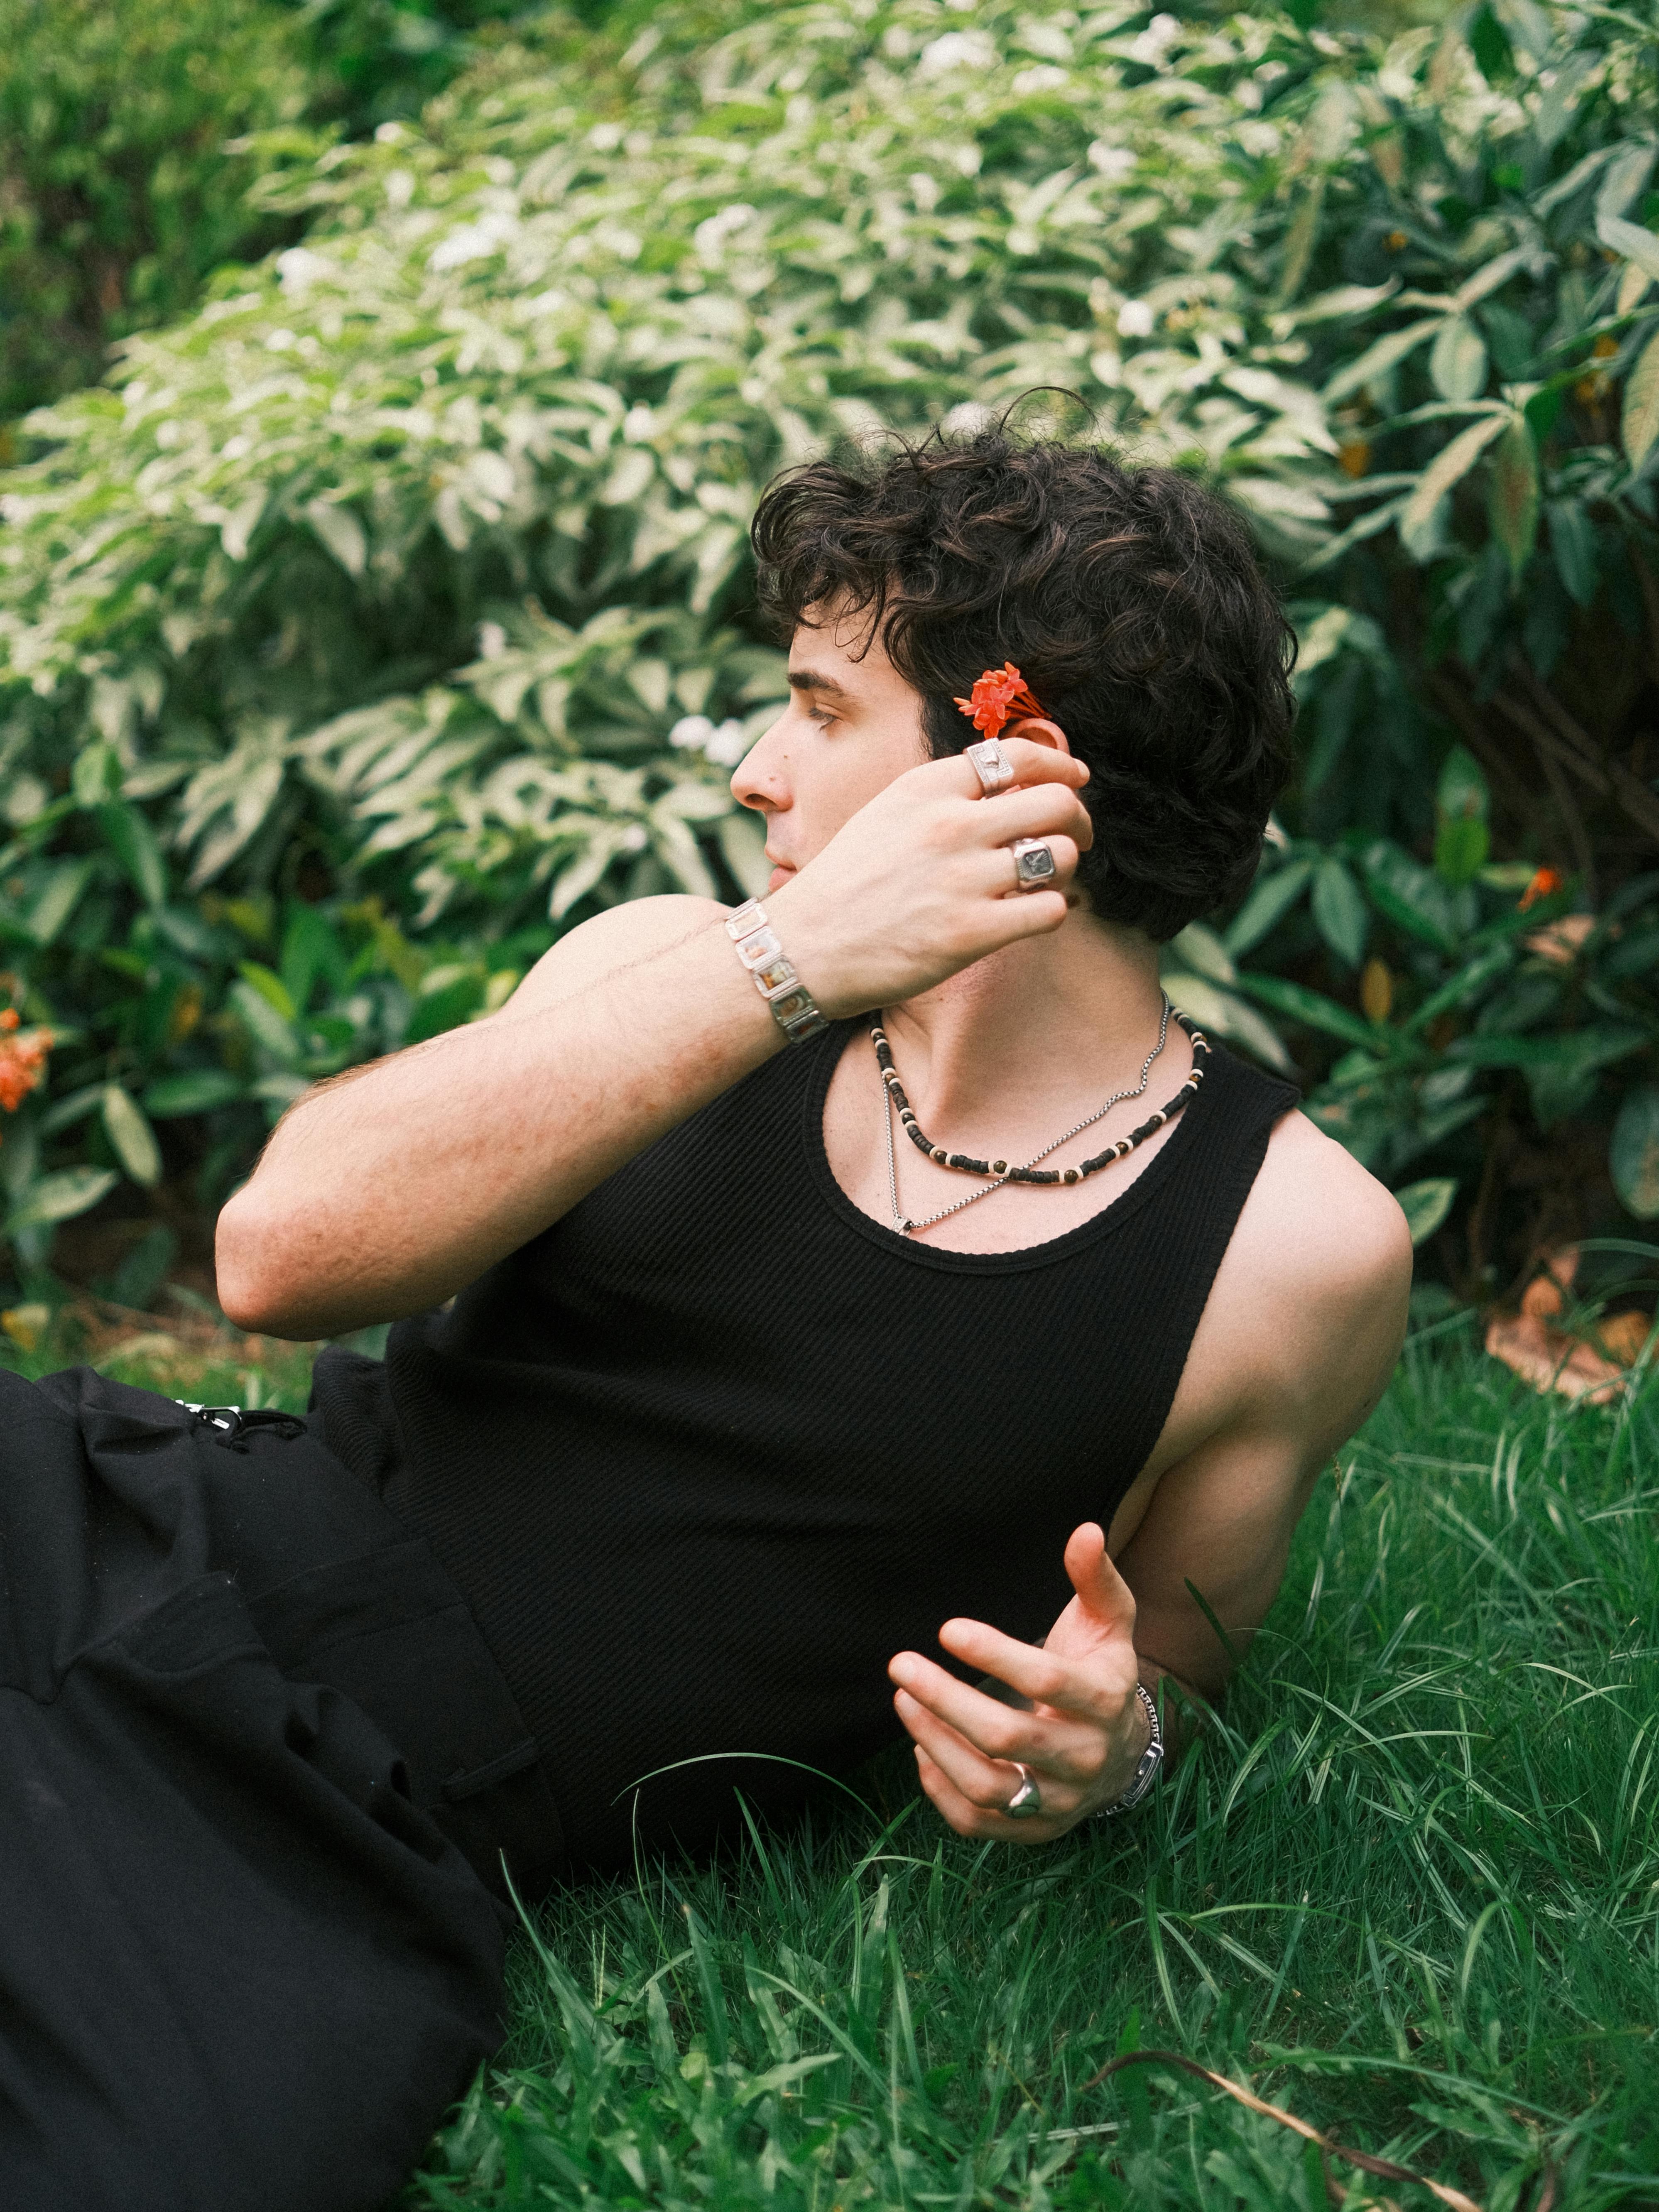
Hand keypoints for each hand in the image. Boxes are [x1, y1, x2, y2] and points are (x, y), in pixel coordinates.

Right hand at [766, 738, 1091, 1018]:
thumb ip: (942, 796)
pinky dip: (1052, 911)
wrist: (802, 948)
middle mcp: (949, 825)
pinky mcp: (971, 933)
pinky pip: (1050, 910)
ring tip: (1045, 881)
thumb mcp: (885, 814)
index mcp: (926, 788)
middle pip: (1055, 801)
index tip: (1074, 778)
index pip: (1017, 755)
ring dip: (1063, 868)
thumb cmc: (845, 885)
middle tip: (1074, 837)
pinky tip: (1032, 914)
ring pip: (1059, 855)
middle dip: (1076, 818)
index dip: (1059, 764)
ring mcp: (962, 879)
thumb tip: (1008, 785)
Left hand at [887, 1523, 1146, 1841]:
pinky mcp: (1034, 1832)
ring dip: (936, 1743)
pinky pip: (979, 1822)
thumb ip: (1096, 1579)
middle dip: (946, 1700)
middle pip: (1007, 1738)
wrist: (1121, 1752)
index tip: (946, 1628)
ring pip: (988, 1787)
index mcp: (1104, 1700)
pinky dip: (941, 1790)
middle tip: (901, 1665)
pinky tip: (921, 1748)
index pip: (1046, 1681)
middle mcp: (1086, 1758)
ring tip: (903, 1702)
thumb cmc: (1100, 1671)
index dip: (994, 1654)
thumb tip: (1085, 1531)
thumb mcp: (1109, 1623)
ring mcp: (1060, 1801)